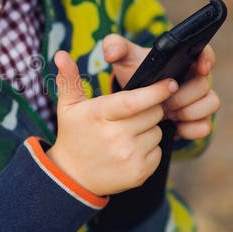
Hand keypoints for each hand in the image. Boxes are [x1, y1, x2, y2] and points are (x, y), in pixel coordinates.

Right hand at [47, 49, 177, 196]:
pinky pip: (158, 151)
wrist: (73, 177)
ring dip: (149, 129)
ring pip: (157, 132)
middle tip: (132, 114)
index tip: (171, 84)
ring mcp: (128, 156)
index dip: (156, 91)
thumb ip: (69, 79)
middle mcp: (115, 137)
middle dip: (150, 109)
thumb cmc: (74, 135)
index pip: (134, 101)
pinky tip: (131, 150)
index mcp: (99, 115)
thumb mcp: (68, 106)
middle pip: (153, 113)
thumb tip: (61, 54)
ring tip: (128, 134)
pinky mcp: (139, 173)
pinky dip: (149, 148)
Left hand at [104, 34, 219, 140]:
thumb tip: (112, 51)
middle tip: (165, 102)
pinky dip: (191, 129)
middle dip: (184, 95)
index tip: (200, 68)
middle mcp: (196, 78)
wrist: (135, 104)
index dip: (207, 59)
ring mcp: (199, 100)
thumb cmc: (134, 74)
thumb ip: (115, 47)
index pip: (205, 52)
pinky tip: (175, 127)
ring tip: (168, 114)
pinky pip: (205, 126)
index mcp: (184, 59)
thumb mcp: (123, 60)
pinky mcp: (198, 120)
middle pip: (205, 84)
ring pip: (211, 104)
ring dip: (189, 111)